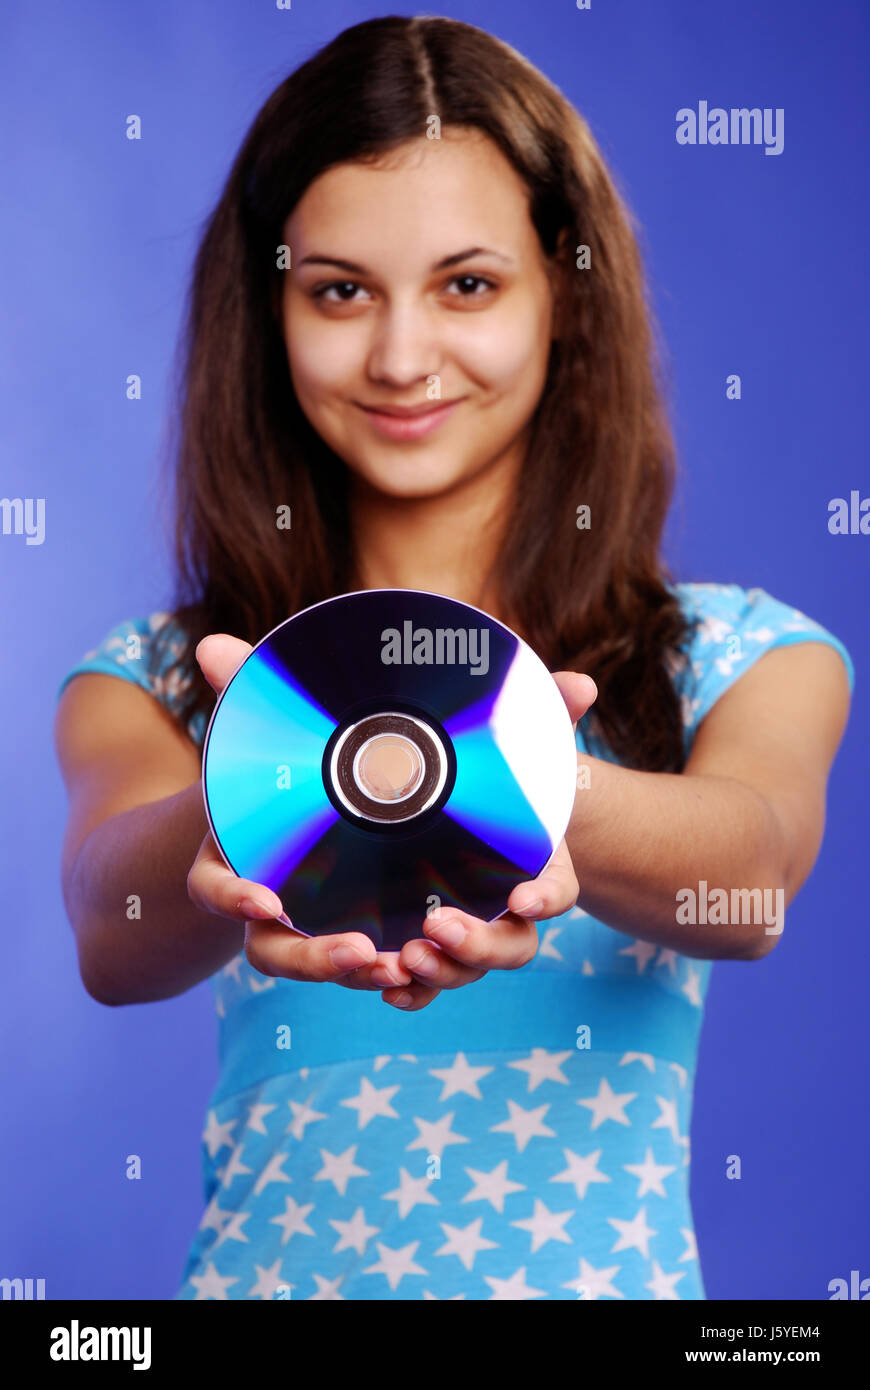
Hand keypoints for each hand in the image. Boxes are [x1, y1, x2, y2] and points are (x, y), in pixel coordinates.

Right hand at [187, 634, 409, 994]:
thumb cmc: (286, 761)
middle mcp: (270, 900)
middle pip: (274, 951)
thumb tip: (213, 643)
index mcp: (234, 855)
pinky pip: (377, 969)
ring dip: (365, 973)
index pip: (215, 886)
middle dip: (315, 959)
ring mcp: (317, 922)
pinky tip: (434, 966)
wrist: (312, 794)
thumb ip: (250, 688)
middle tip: (361, 953)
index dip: (233, 898)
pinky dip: (406, 978)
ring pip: (329, 965)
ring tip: (407, 965)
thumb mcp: (271, 724)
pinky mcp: (366, 931)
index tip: (263, 901)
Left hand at [383, 670, 597, 1010]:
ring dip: (442, 971)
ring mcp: (474, 928)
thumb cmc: (506, 775)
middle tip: (438, 927)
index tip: (524, 899)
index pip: (557, 889)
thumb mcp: (523, 741)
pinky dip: (412, 990)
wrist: (480, 808)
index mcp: (542, 865)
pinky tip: (385, 986)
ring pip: (469, 968)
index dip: (545, 898)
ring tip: (402, 958)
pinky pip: (430, 980)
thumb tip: (578, 684)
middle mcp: (510, 906)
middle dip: (479, 944)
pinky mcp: (435, 943)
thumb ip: (548, 713)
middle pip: (513, 945)